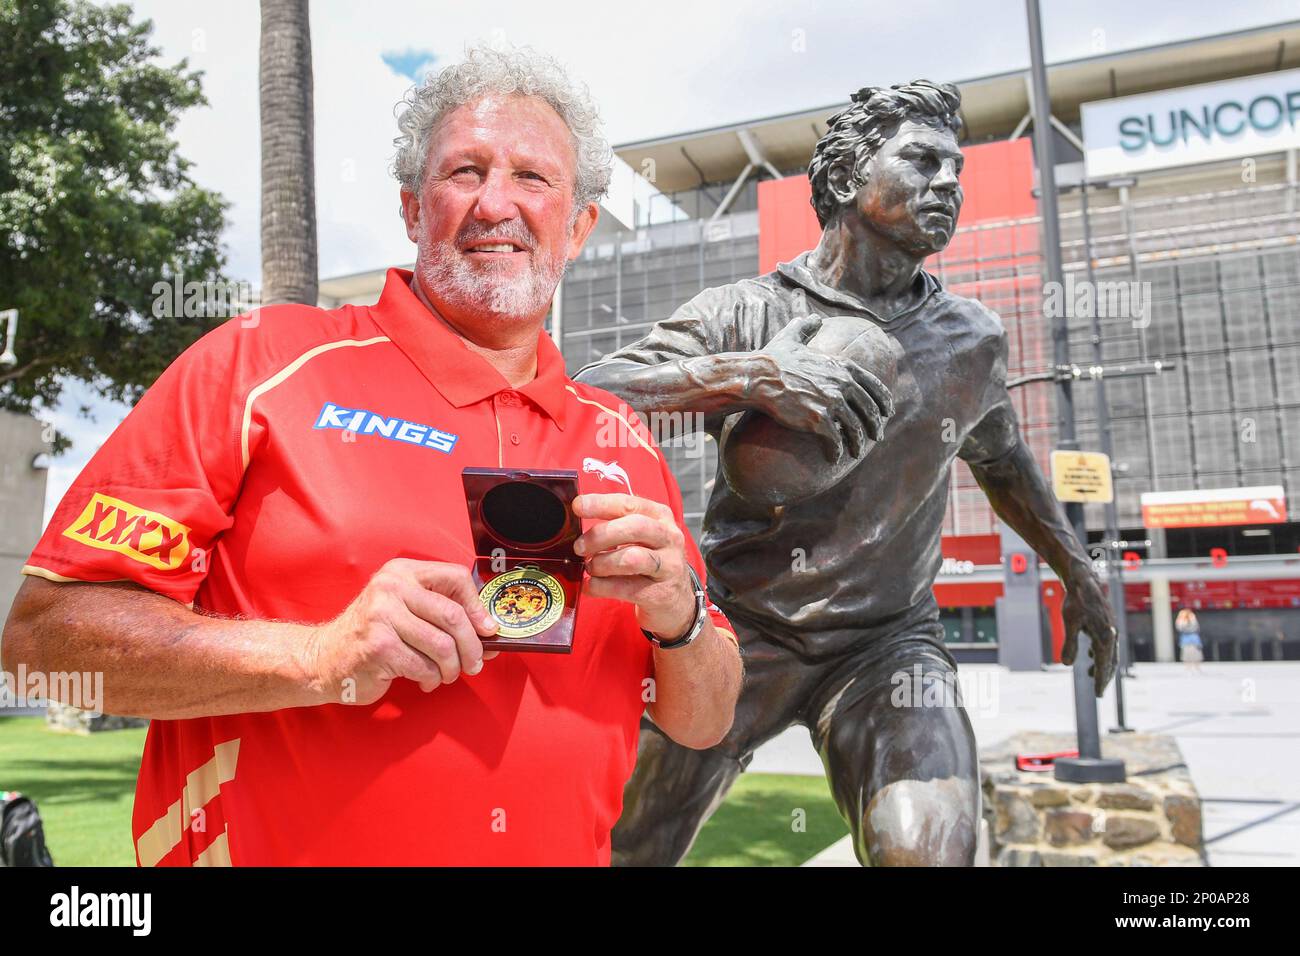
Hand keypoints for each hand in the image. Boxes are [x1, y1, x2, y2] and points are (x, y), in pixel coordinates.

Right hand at [300, 558, 499, 705]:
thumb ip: (443, 615)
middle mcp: (392, 587)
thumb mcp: (405, 611)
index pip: (455, 577)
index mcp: (402, 572)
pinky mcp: (379, 647)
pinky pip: (424, 667)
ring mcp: (382, 616)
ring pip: (442, 646)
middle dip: (472, 646)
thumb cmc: (372, 635)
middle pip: (453, 615)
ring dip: (451, 668)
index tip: (486, 629)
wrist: (324, 659)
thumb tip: (490, 632)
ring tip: (446, 675)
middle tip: (475, 663)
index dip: (477, 606)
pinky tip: (425, 680)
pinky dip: (431, 679)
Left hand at [573, 493, 696, 638]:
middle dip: (600, 535)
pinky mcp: (660, 594)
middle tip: (579, 547)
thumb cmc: (651, 561)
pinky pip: (626, 588)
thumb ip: (616, 525)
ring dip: (602, 563)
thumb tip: (577, 521)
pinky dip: (601, 587)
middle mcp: (669, 538)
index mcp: (660, 517)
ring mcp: (668, 566)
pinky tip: (590, 586)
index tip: (577, 506)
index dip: (601, 504)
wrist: (677, 600)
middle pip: (634, 528)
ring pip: (631, 558)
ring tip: (591, 568)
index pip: (629, 504)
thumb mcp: (641, 537)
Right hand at [747, 314, 893, 461]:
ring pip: (855, 429)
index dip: (884, 401)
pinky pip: (835, 440)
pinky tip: (835, 457)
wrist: (759, 378)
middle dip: (875, 426)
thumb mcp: (793, 337)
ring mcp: (833, 403)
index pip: (875, 386)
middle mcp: (843, 384)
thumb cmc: (773, 359)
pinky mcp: (819, 420)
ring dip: (858, 443)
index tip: (888, 412)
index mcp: (843, 367)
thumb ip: (806, 328)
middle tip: (876, 436)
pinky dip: (837, 451)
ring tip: (856, 452)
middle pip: (869, 410)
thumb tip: (813, 318)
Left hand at [1061, 570, 1117, 696]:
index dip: (1101, 681)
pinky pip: (1108, 644)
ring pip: (1110, 653)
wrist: (1083, 582)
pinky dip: (1102, 654)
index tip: (1098, 695)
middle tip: (1099, 692)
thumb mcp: (1069, 623)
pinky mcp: (1108, 625)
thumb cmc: (1076, 602)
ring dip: (1104, 667)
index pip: (1104, 664)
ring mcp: (1111, 629)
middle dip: (1105, 678)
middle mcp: (1111, 634)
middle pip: (1111, 662)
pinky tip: (1092, 656)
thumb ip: (1069, 644)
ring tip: (1093, 676)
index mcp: (1104, 636)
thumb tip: (1067, 664)